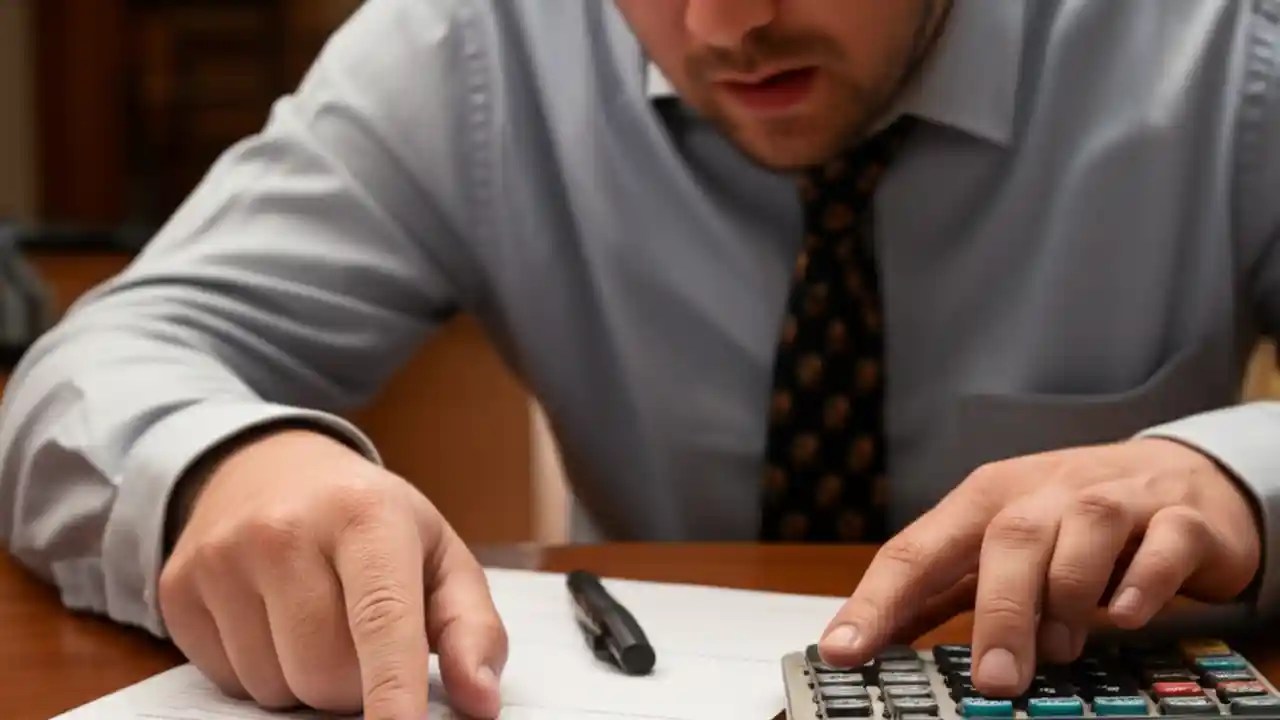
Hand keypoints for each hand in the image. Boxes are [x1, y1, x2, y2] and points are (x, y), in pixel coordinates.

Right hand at [158, 428, 506, 718]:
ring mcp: (222, 558)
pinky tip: (269, 618)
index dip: (394, 691)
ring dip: (304, 679)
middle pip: (327, 675)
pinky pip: (228, 683)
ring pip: (276, 689)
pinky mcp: (178, 588)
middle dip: (356, 682)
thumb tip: (481, 699)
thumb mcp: (437, 553)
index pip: (382, 619)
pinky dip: (260, 670)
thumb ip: (471, 626)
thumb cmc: (368, 519)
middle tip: (361, 632)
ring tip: (314, 617)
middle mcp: (286, 530)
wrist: (266, 465)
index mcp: (366, 515)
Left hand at [817, 438, 1261, 695]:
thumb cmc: (1069, 522)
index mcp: (984, 501)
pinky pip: (1162, 544)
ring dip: (1069, 596)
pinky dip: (1142, 582)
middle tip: (993, 680)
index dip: (877, 601)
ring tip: (1061, 647)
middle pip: (1007, 540)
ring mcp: (1114, 498)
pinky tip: (1126, 614)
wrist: (1182, 478)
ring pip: (1084, 531)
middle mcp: (1043, 491)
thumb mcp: (999, 548)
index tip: (843, 652)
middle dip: (997, 613)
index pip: (917, 549)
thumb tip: (876, 640)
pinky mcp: (1180, 519)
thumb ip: (943, 591)